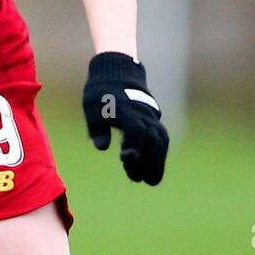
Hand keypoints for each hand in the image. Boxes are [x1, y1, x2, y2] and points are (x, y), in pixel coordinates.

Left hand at [81, 52, 168, 185]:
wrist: (119, 73)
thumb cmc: (100, 93)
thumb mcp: (91, 106)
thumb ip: (97, 127)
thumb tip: (102, 147)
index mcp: (126, 109)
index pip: (136, 129)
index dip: (133, 145)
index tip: (125, 159)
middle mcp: (143, 114)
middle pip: (152, 139)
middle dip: (146, 160)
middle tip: (136, 178)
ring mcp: (151, 117)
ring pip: (161, 141)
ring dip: (157, 162)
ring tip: (149, 181)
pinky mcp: (155, 121)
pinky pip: (163, 139)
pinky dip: (160, 155)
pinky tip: (154, 171)